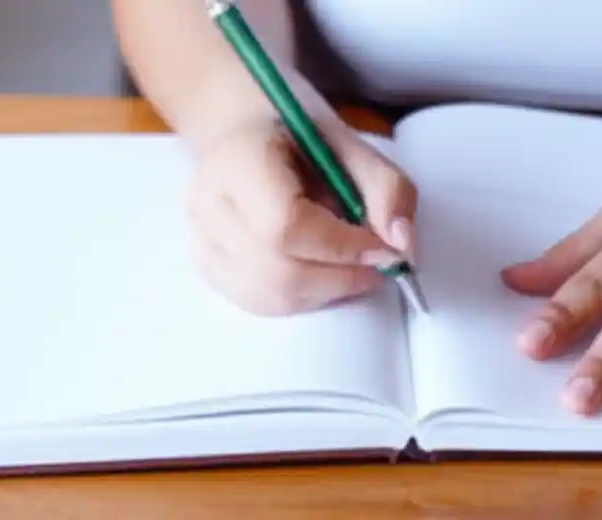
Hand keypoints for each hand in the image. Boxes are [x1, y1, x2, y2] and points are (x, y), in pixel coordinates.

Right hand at [186, 115, 415, 314]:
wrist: (248, 134)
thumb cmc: (301, 139)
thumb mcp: (354, 146)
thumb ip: (387, 189)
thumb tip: (400, 245)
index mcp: (238, 158)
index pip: (285, 225)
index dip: (341, 247)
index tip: (382, 248)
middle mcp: (207, 201)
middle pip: (278, 270)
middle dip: (340, 277)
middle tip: (376, 265)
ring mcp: (200, 238)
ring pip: (269, 295)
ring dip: (325, 291)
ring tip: (350, 267)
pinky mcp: (206, 265)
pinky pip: (258, 303)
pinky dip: (303, 298)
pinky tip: (322, 275)